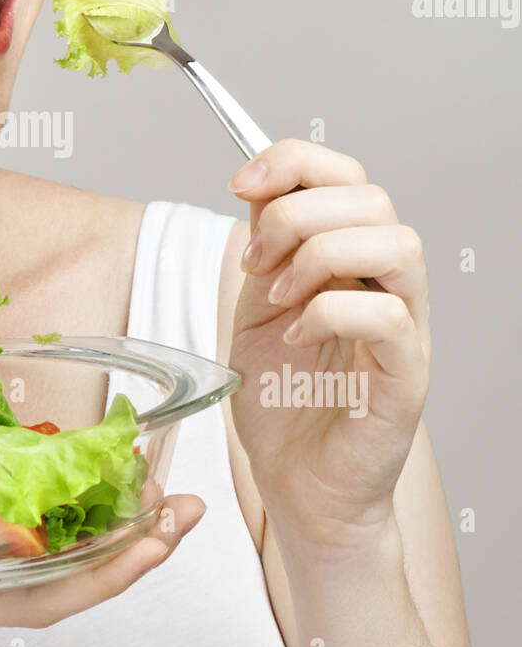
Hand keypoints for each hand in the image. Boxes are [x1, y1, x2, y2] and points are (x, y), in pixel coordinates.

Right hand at [0, 483, 205, 646]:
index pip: (37, 597)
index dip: (99, 577)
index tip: (151, 548)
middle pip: (67, 574)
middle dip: (131, 545)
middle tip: (184, 504)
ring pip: (53, 550)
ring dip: (110, 520)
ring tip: (159, 485)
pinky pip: (20, 525)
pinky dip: (61, 500)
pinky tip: (82, 470)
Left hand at [226, 139, 430, 552]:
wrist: (297, 483)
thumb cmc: (284, 402)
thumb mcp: (255, 307)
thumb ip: (264, 248)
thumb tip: (260, 185)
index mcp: (352, 258)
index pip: (348, 175)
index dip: (294, 162)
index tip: (241, 182)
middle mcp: (386, 284)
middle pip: (371, 198)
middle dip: (296, 213)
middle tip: (255, 261)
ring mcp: (405, 327)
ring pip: (397, 244)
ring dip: (321, 256)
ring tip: (279, 297)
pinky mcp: (406, 375)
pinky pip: (390, 316)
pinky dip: (331, 313)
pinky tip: (296, 336)